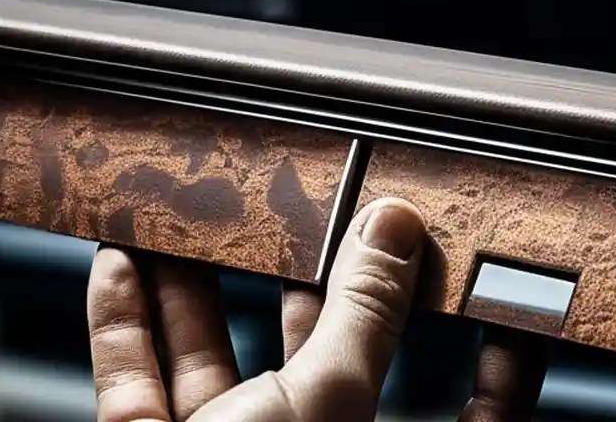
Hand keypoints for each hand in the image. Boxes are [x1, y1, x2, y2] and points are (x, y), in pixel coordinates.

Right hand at [87, 198, 546, 421]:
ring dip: (191, 289)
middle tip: (299, 213)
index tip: (496, 304)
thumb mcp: (324, 403)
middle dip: (297, 284)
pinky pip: (134, 387)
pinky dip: (122, 326)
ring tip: (193, 217)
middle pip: (313, 364)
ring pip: (210, 365)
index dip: (494, 372)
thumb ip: (363, 316)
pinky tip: (120, 265)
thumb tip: (398, 232)